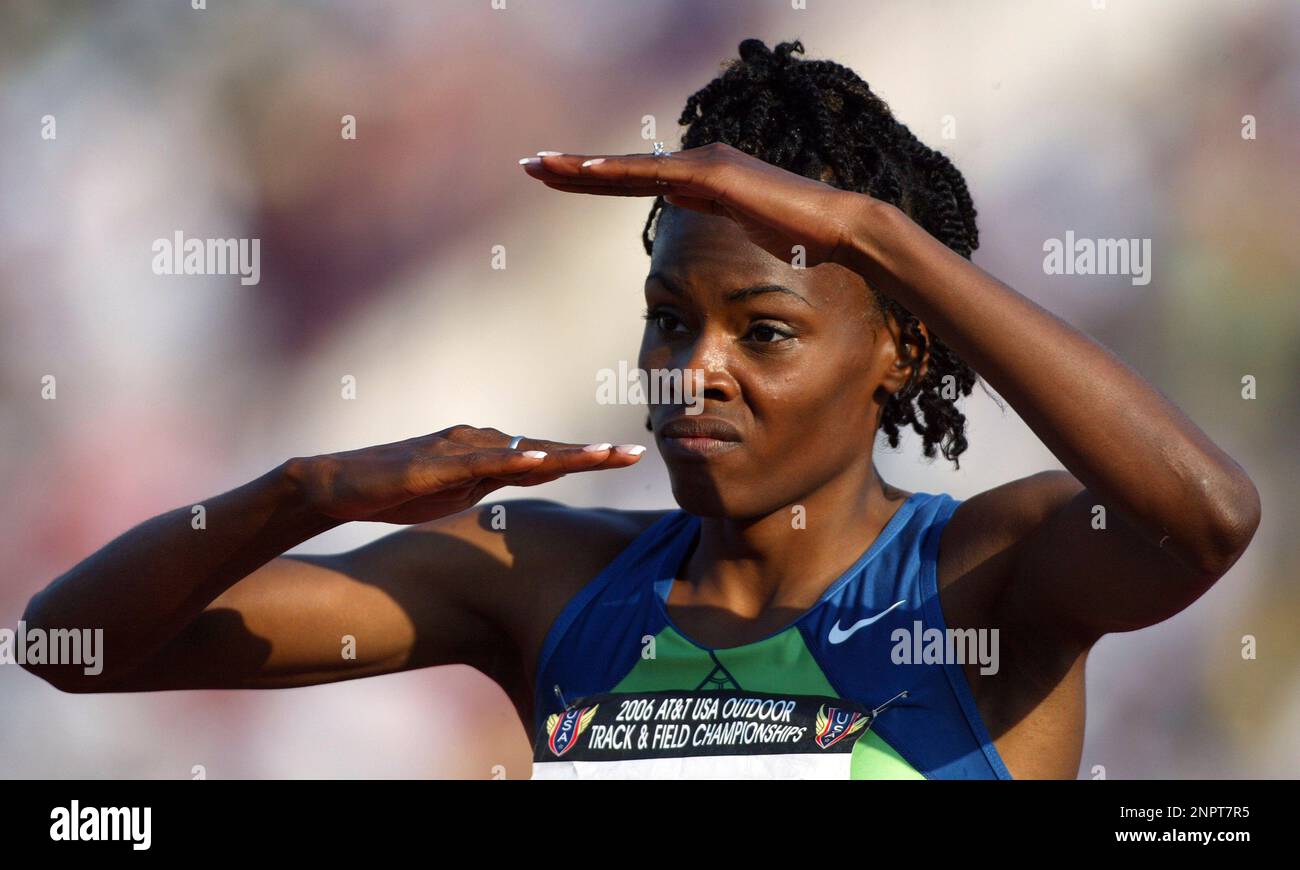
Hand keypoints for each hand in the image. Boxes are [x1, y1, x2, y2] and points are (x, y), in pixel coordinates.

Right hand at [285, 425, 643, 524]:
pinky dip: (511, 460)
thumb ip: (492, 485)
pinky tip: (539, 461)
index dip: (588, 458)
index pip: (548, 458)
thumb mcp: (456, 494)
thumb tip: (527, 481)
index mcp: (487, 455)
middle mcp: (479, 443)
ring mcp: (458, 450)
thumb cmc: (395, 491)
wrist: (338, 485)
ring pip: (522, 452)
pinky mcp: (434, 464)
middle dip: (592, 452)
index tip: (627, 457)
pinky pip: (479, 462)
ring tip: (604, 454)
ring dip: (565, 453)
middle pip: (546, 450)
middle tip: (636, 452)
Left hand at [520, 142, 869, 267]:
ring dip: (582, 167)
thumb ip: (708, 214)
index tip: (555, 179)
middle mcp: (698, 166)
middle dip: (573, 168)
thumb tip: (683, 211)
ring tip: (539, 165)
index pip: (634, 181)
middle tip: (528, 163)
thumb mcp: (739, 229)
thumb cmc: (798, 238)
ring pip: (630, 168)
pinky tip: (583, 171)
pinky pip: (656, 176)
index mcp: (700, 182)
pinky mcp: (715, 175)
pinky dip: (618, 172)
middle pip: (622, 170)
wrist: (839, 231)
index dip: (593, 180)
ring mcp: (706, 166)